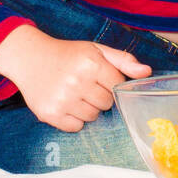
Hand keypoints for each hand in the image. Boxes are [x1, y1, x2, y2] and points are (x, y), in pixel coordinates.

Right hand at [0, 25, 151, 131]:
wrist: (30, 58)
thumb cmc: (67, 54)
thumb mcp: (96, 49)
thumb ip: (123, 60)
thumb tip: (147, 72)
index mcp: (91, 63)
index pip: (117, 86)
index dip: (110, 82)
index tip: (98, 77)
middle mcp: (77, 82)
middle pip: (106, 104)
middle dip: (99, 96)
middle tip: (85, 85)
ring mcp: (62, 99)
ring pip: (92, 117)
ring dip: (87, 108)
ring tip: (75, 93)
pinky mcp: (50, 114)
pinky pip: (75, 127)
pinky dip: (74, 119)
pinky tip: (66, 104)